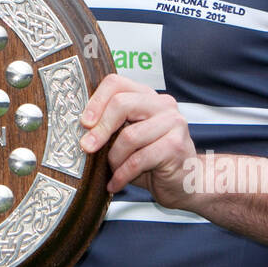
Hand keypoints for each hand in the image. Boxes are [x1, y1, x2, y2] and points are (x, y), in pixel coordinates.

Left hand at [79, 74, 195, 205]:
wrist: (187, 182)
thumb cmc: (152, 160)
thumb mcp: (127, 138)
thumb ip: (111, 127)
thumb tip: (80, 129)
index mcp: (147, 96)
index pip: (116, 83)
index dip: (96, 101)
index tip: (84, 123)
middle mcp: (163, 104)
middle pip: (121, 104)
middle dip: (100, 128)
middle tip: (87, 147)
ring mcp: (173, 123)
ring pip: (129, 136)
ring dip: (114, 158)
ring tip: (110, 170)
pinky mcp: (176, 146)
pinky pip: (139, 159)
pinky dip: (122, 174)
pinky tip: (115, 183)